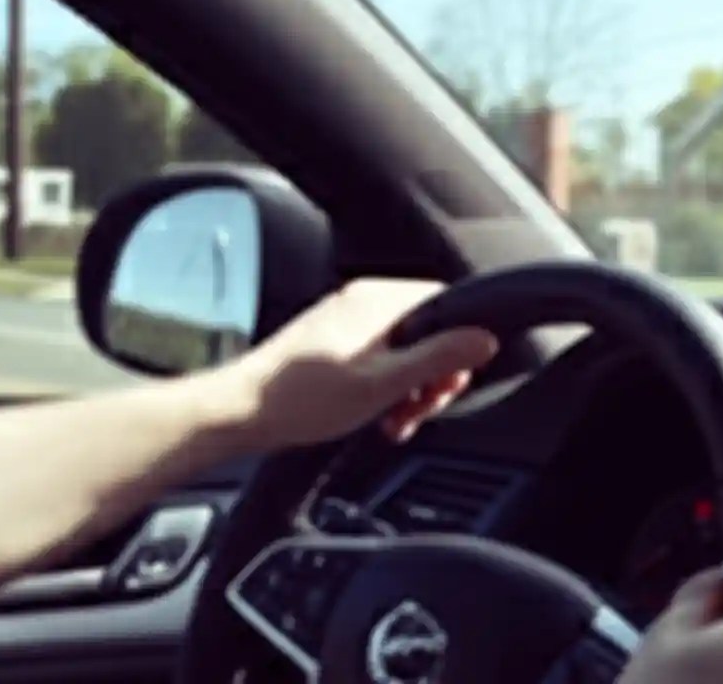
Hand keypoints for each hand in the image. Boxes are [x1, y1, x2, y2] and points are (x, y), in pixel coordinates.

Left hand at [235, 279, 497, 449]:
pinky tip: (373, 416)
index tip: (447, 385)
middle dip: (430, 376)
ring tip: (392, 421)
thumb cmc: (303, 399)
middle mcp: (362, 301)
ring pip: (402, 349)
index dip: (458, 347)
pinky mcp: (330, 343)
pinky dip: (383, 387)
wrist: (238, 411)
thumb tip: (484, 340)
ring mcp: (344, 321)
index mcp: (378, 300)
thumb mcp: (383, 383)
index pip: (447, 304)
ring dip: (407, 388)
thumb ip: (437, 359)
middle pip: (427, 330)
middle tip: (416, 410)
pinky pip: (376, 358)